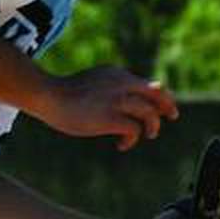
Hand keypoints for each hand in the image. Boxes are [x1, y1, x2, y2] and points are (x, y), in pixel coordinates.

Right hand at [38, 65, 178, 150]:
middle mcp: (121, 83)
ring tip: (146, 135)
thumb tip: (126, 99)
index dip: (161, 96)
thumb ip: (113, 87)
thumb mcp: (94, 83)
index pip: (148, 84)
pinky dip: (132, 139)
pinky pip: (134, 130)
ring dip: (152, 127)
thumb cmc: (65, 92)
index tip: (165, 107)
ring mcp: (116, 100)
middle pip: (157, 93)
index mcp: (117, 74)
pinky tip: (121, 144)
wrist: (47, 94)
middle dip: (168, 106)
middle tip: (173, 116)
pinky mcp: (110, 117)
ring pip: (149, 113)